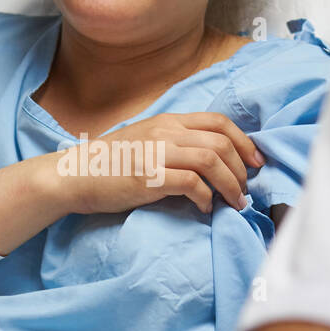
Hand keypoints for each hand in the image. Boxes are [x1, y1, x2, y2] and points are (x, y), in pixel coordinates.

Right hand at [52, 112, 264, 215]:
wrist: (74, 175)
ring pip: (212, 160)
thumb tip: (211, 160)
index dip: (244, 141)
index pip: (218, 121)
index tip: (255, 163)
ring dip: (230, 184)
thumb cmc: (109, 164)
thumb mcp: (145, 141)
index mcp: (167, 121)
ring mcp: (156, 153)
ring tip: (234, 202)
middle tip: (246, 189)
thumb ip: (175, 143)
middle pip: (221, 142)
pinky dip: (206, 198)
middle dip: (242, 169)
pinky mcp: (148, 178)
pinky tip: (205, 208)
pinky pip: (192, 183)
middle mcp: (164, 132)